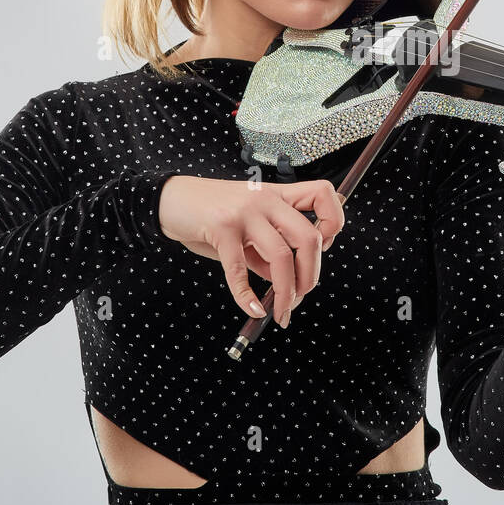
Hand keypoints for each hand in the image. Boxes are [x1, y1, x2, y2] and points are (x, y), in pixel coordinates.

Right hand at [157, 176, 345, 327]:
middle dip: (311, 274)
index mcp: (277, 194)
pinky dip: (248, 296)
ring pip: (281, 255)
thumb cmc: (210, 215)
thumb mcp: (247, 227)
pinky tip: (253, 308)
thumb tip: (287, 283)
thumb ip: (267, 250)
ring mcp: (244, 212)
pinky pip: (240, 270)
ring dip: (286, 291)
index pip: (323, 195)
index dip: (333, 223)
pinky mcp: (221, 228)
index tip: (322, 249)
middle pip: (308, 237)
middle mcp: (266, 199)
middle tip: (302, 295)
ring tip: (281, 310)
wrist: (170, 200)